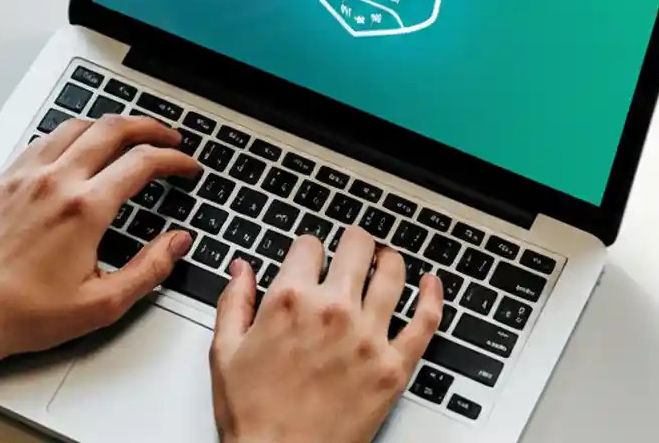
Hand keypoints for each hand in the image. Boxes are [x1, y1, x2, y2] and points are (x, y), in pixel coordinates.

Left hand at [0, 115, 200, 369]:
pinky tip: (78, 149)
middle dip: (149, 128)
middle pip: (112, 129)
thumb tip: (177, 242)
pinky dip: (71, 136)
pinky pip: (44, 141)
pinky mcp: (4, 181)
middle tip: (168, 139)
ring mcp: (26, 177)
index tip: (186, 167)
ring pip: (76, 126)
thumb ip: (150, 268)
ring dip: (110, 125)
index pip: (142, 162)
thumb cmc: (27, 312)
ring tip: (129, 136)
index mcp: (84, 209)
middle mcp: (55, 182)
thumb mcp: (103, 303)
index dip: (174, 160)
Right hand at [210, 228, 443, 442]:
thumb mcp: (225, 352)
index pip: (310, 245)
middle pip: (357, 247)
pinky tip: (430, 284)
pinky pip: (425, 320)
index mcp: (289, 302)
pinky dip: (433, 296)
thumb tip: (242, 269)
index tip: (311, 256)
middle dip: (354, 241)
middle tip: (354, 247)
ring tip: (386, 260)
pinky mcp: (393, 367)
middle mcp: (332, 311)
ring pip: (393, 274)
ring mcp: (368, 337)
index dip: (310, 247)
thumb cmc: (254, 416)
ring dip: (389, 260)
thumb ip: (234, 302)